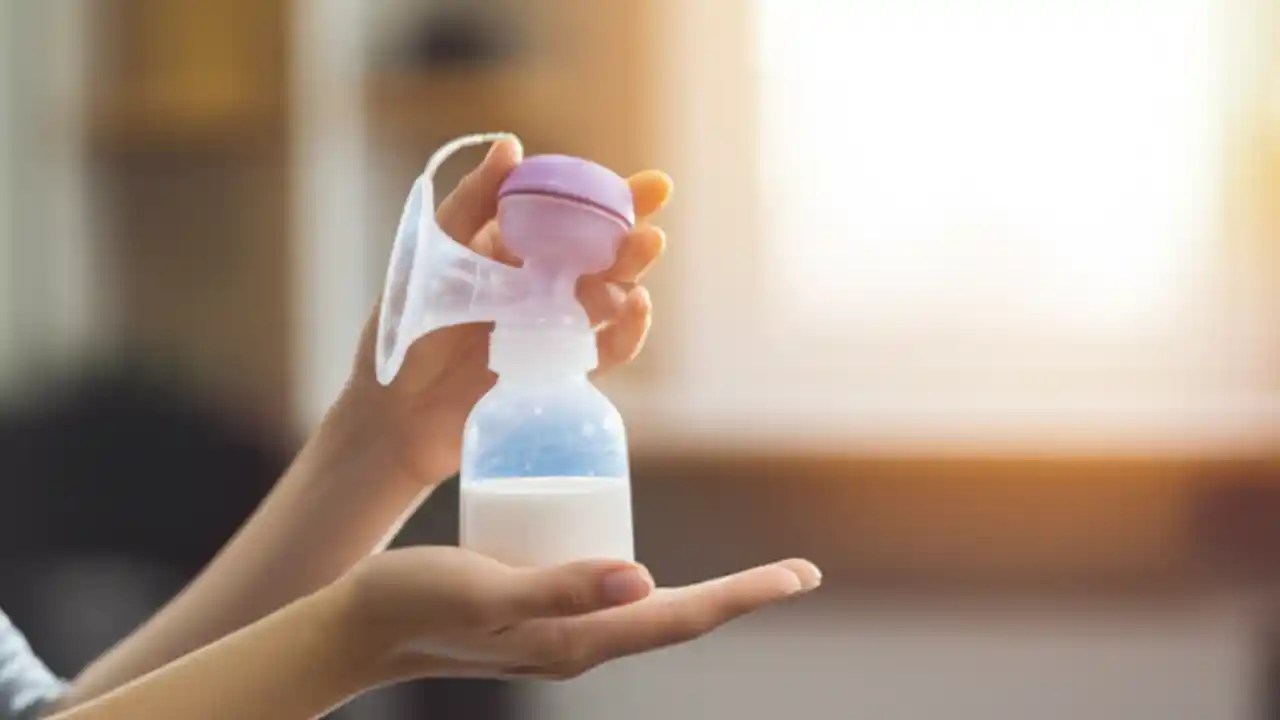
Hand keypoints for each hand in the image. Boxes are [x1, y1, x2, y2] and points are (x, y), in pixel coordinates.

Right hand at [331, 548, 821, 681]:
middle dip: (739, 598)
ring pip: (647, 610)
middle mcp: (579, 643)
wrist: (358, 628)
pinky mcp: (541, 616)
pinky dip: (646, 580)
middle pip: (677, 618)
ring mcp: (561, 634)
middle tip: (794, 574)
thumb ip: (559, 589)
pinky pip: (608, 598)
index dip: (745, 594)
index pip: (681, 616)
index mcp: (578, 641)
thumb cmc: (414, 603)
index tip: (801, 576)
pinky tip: (647, 558)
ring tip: (747, 576)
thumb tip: (643, 579)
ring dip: (702, 595)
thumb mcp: (486, 589)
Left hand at [333, 137, 670, 485]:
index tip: (656, 186)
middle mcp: (542, 287)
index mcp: (515, 250)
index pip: (574, 217)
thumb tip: (512, 145)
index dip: (617, 199)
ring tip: (645, 255)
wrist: (391, 414)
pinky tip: (635, 308)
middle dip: (633, 239)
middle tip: (652, 229)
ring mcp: (553, 330)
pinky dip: (627, 332)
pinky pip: (604, 351)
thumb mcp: (431, 256)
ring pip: (609, 300)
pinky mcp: (557, 372)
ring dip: (633, 278)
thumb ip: (471, 203)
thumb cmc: (404, 332)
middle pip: (602, 258)